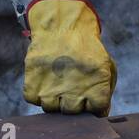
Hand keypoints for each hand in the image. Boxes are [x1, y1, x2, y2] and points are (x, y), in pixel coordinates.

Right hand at [23, 0, 117, 114]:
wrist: (62, 25)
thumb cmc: (87, 47)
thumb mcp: (106, 65)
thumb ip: (106, 91)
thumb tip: (100, 113)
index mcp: (97, 88)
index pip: (97, 112)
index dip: (93, 104)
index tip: (90, 94)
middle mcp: (74, 92)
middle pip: (72, 113)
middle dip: (73, 101)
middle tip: (72, 85)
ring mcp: (51, 91)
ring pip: (51, 109)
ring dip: (54, 97)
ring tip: (57, 80)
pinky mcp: (32, 85)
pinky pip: (34, 100)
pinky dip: (37, 92)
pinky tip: (45, 78)